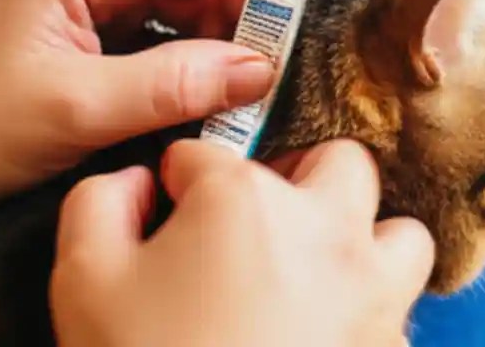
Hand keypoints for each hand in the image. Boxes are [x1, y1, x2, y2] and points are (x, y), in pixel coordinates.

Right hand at [51, 139, 434, 346]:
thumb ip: (99, 202)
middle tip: (256, 217)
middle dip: (297, 176)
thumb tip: (136, 185)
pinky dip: (369, 313)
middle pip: (338, 162)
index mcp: (245, 199)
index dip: (176, 183)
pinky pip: (400, 315)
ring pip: (401, 235)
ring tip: (315, 268)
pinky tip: (323, 333)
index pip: (205, 155)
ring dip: (363, 240)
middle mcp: (324, 231)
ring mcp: (371, 296)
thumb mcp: (83, 276)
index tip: (166, 214)